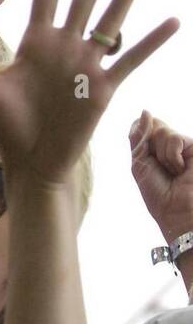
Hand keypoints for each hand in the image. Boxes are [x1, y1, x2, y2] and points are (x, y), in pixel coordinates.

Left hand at [129, 110, 192, 242]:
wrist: (177, 212)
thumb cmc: (158, 192)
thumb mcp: (140, 163)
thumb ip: (140, 137)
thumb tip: (146, 111)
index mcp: (153, 148)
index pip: (141, 125)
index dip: (139, 135)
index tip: (144, 158)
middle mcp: (168, 144)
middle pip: (151, 125)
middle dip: (150, 148)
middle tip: (159, 169)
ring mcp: (183, 145)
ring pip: (161, 131)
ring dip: (161, 156)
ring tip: (172, 172)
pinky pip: (174, 139)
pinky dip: (172, 157)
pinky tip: (180, 169)